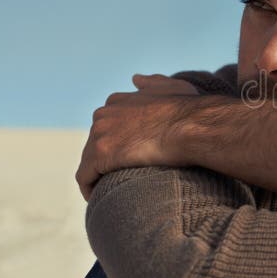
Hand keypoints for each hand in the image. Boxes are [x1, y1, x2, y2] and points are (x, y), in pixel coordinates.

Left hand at [75, 74, 199, 200]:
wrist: (192, 126)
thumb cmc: (188, 110)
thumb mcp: (173, 86)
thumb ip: (152, 82)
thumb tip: (135, 78)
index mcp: (119, 100)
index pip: (107, 123)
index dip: (117, 141)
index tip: (128, 155)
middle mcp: (104, 113)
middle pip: (96, 142)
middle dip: (106, 158)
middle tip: (122, 176)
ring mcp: (99, 134)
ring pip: (89, 160)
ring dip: (98, 175)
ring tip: (113, 191)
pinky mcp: (99, 156)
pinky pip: (84, 177)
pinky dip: (89, 189)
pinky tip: (100, 199)